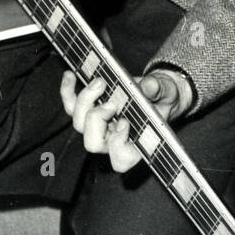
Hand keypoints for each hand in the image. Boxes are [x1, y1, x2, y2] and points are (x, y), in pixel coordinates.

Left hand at [59, 68, 193, 172]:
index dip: (117, 145)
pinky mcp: (87, 110)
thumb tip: (149, 86)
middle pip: (93, 143)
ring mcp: (98, 126)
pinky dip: (67, 90)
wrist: (155, 90)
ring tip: (100, 82)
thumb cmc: (162, 98)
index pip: (120, 159)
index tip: (124, 122)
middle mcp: (112, 139)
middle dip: (97, 120)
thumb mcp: (167, 92)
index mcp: (135, 143)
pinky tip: (71, 75)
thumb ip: (160, 90)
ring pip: (79, 124)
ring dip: (85, 101)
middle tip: (111, 102)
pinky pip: (70, 105)